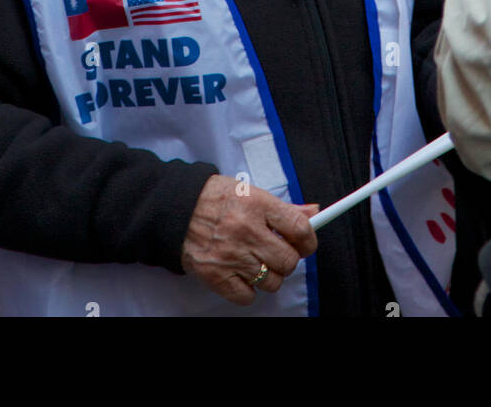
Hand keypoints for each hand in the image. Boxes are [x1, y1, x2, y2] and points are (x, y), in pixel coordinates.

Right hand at [181, 173, 317, 305]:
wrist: (177, 208)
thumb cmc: (216, 199)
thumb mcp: (251, 192)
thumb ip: (284, 208)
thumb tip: (313, 213)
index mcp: (257, 204)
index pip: (299, 229)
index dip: (308, 241)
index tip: (305, 244)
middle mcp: (245, 229)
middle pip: (288, 261)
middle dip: (286, 260)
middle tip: (276, 252)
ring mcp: (230, 254)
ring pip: (271, 282)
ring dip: (268, 275)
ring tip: (256, 261)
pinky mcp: (215, 275)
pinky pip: (247, 297)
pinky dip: (247, 290)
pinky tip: (241, 273)